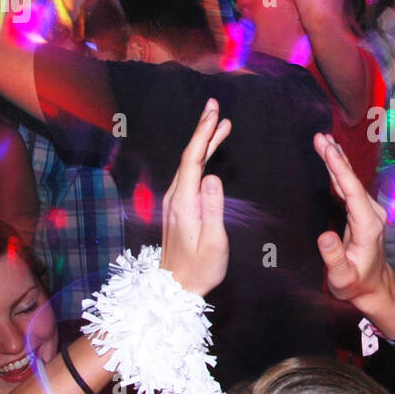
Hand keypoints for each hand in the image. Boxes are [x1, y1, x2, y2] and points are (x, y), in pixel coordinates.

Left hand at [161, 99, 231, 296]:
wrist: (174, 288)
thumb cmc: (199, 269)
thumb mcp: (213, 242)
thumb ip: (214, 208)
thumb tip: (214, 177)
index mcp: (184, 203)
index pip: (194, 159)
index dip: (203, 133)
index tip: (215, 113)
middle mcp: (176, 198)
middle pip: (190, 156)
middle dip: (203, 129)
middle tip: (214, 106)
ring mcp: (175, 202)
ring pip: (190, 163)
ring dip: (204, 141)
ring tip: (220, 123)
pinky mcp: (178, 207)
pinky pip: (190, 174)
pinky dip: (201, 157)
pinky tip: (210, 153)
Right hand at [313, 131, 394, 306]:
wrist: (373, 287)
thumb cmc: (356, 284)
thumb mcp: (342, 278)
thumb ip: (334, 258)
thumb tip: (324, 236)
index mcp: (368, 226)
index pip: (352, 191)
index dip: (340, 169)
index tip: (328, 150)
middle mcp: (371, 214)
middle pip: (352, 180)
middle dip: (336, 157)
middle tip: (320, 137)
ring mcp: (368, 211)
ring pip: (350, 180)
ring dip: (337, 159)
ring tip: (323, 139)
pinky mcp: (362, 211)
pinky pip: (348, 186)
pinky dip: (339, 170)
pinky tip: (331, 157)